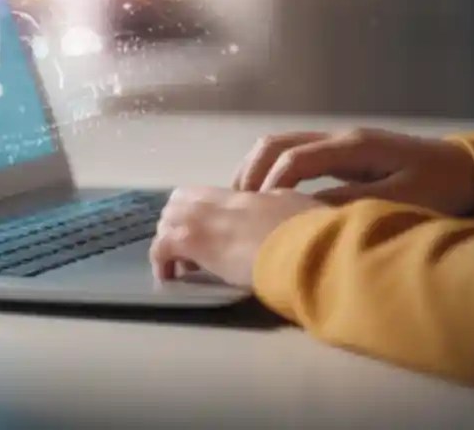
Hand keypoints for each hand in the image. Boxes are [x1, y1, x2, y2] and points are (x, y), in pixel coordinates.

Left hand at [150, 186, 325, 286]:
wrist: (302, 246)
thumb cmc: (311, 234)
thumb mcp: (301, 212)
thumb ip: (284, 210)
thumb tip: (284, 213)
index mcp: (249, 196)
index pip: (211, 195)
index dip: (203, 213)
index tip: (211, 236)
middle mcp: (221, 201)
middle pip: (182, 201)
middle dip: (179, 223)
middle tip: (191, 252)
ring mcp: (204, 218)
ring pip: (168, 219)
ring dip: (171, 240)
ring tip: (181, 267)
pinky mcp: (192, 241)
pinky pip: (162, 247)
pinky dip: (161, 262)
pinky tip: (170, 279)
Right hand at [231, 128, 473, 216]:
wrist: (471, 172)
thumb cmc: (440, 187)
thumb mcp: (399, 200)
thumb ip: (352, 204)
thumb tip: (304, 214)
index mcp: (352, 147)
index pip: (293, 159)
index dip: (269, 185)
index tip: (253, 214)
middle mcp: (339, 138)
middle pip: (276, 142)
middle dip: (249, 172)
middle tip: (235, 207)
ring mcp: (340, 143)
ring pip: (281, 145)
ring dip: (257, 170)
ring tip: (242, 204)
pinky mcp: (343, 154)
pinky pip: (295, 155)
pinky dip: (273, 172)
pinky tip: (268, 198)